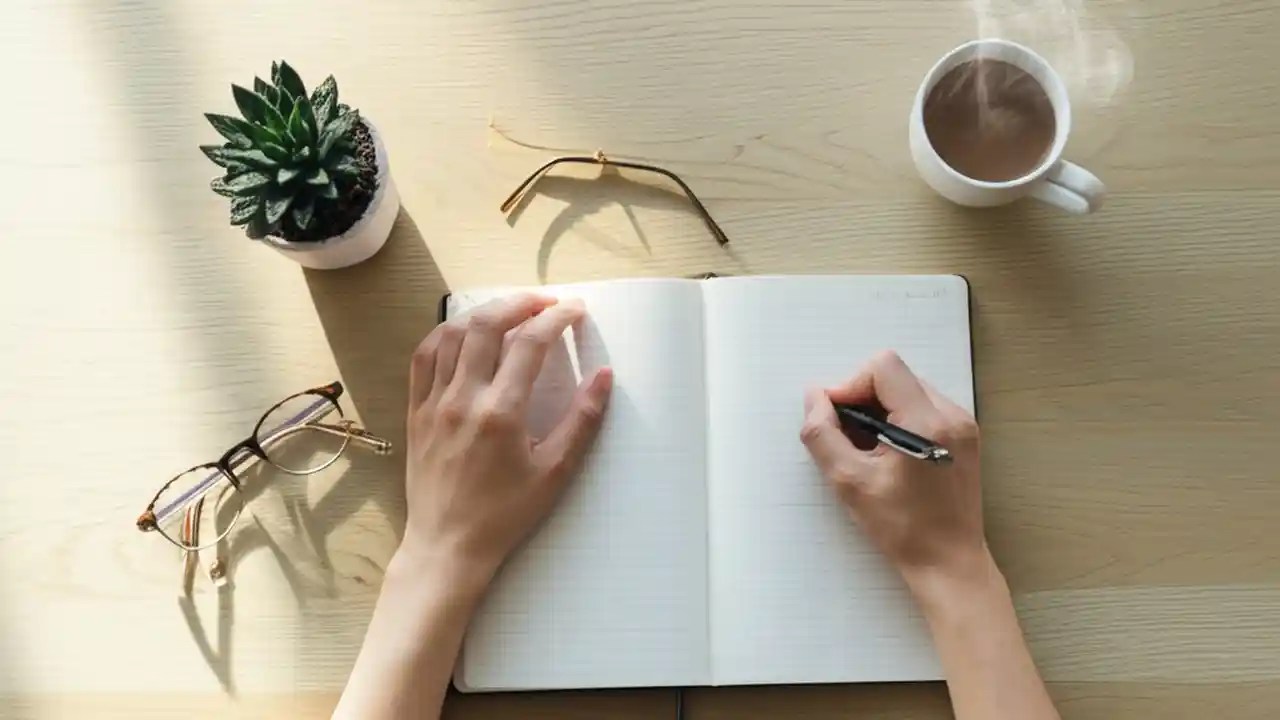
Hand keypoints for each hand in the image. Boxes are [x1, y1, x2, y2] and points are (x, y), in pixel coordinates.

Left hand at [401, 293, 612, 581]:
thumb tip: (604, 376)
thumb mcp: (555, 472)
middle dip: (520, 303)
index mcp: (501, 413)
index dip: (556, 317)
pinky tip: (464, 332)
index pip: (530, 343)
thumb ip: (583, 420)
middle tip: (546, 302)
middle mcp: (463, 399)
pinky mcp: (416, 411)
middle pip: (487, 324)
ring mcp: (433, 402)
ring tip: (510, 311)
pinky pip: (424, 357)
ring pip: (452, 333)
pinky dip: (445, 334)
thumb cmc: (505, 515)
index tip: (575, 310)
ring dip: (483, 312)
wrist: (448, 546)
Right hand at [800, 350, 984, 590]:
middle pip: (896, 376)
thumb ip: (822, 434)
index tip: (836, 419)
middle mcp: (951, 415)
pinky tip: (889, 455)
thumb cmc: (901, 529)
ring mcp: (962, 425)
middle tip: (848, 438)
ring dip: (880, 410)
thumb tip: (815, 398)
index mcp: (927, 423)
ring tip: (868, 450)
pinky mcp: (964, 438)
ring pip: (908, 390)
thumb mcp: (848, 482)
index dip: (850, 386)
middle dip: (863, 399)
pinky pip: (924, 408)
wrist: (949, 563)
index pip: (883, 367)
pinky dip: (899, 421)